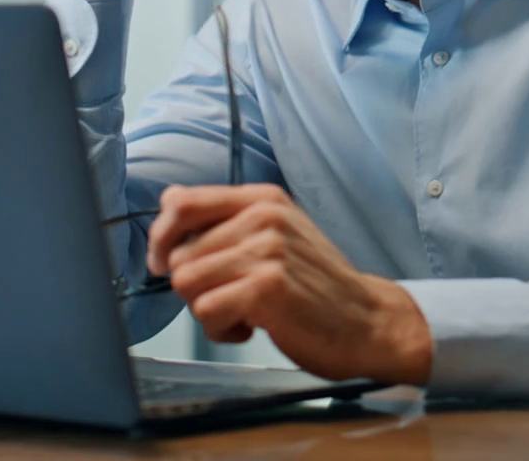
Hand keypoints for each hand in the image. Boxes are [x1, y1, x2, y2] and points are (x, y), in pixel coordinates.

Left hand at [148, 184, 432, 384]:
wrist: (367, 321)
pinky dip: (221, 330)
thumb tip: (168, 205)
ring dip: (206, 310)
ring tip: (242, 312)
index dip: (161, 236)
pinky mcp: (267, 287)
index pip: (181, 202)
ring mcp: (267, 250)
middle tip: (231, 297)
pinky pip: (206, 310)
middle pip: (178, 254)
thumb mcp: (275, 234)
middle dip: (194, 286)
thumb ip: (226, 220)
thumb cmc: (315, 285)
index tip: (165, 262)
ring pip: (186, 282)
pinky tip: (251, 327)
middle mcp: (264, 217)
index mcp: (262, 199)